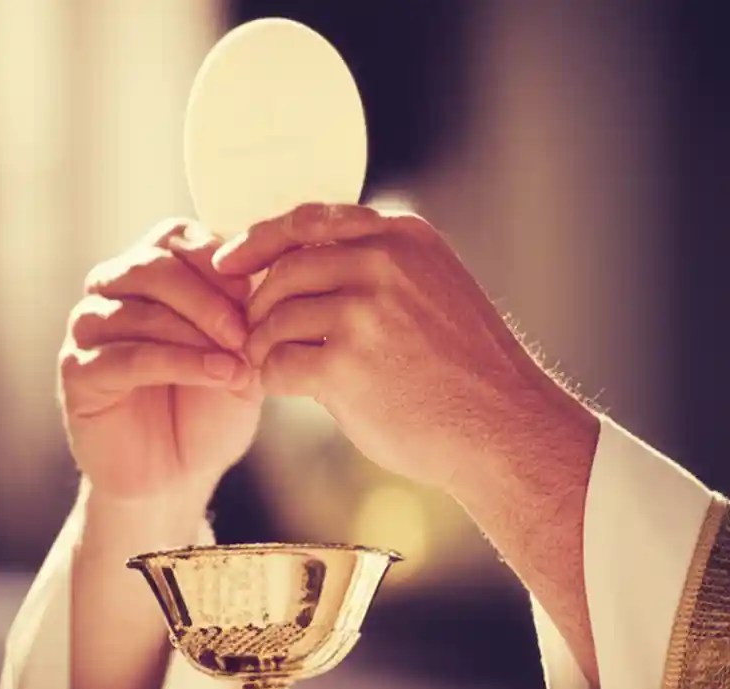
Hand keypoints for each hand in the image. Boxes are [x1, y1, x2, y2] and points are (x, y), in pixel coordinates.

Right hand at [59, 219, 259, 507]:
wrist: (177, 475)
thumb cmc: (210, 407)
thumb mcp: (241, 353)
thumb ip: (246, 313)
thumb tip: (260, 276)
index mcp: (150, 269)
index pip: (177, 236)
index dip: (219, 260)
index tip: (257, 292)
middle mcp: (111, 288)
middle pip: (153, 266)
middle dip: (207, 298)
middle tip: (245, 332)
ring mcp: (88, 328)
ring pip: (138, 310)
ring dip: (196, 334)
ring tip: (238, 363)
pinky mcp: (77, 371)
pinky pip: (127, 356)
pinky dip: (179, 363)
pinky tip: (217, 375)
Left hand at [213, 203, 594, 491]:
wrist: (501, 427)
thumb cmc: (464, 368)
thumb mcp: (433, 288)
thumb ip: (378, 266)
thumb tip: (298, 261)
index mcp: (404, 237)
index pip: (311, 220)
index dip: (260, 240)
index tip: (228, 262)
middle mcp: (384, 263)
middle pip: (286, 268)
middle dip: (256, 303)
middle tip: (252, 333)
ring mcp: (364, 312)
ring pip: (275, 316)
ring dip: (262, 345)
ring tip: (268, 365)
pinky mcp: (346, 364)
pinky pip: (278, 363)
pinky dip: (270, 377)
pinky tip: (282, 389)